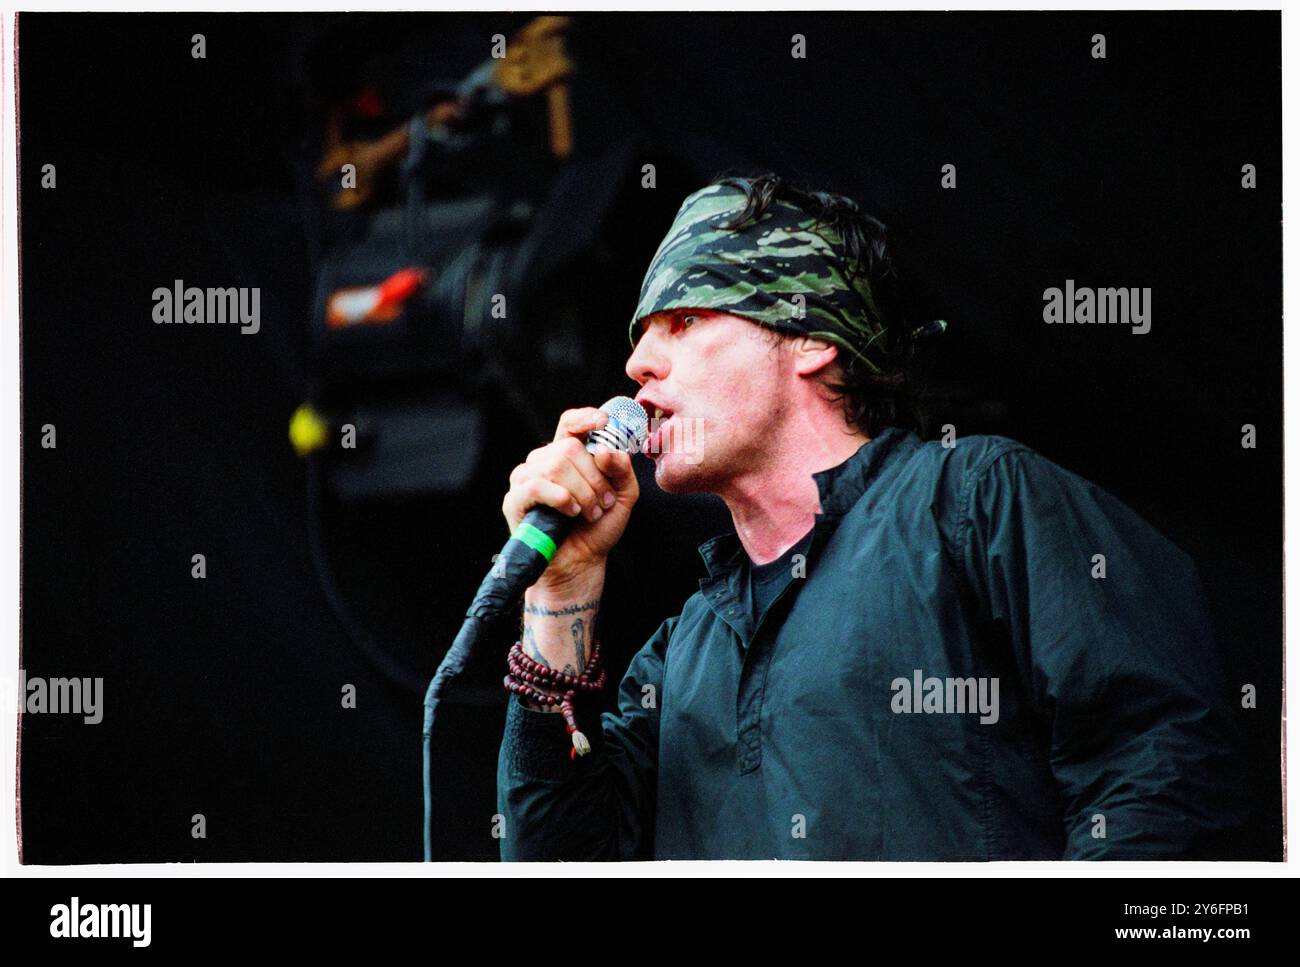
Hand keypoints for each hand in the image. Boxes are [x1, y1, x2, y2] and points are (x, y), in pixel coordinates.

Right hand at [501, 407, 639, 589]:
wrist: (582, 562)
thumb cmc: (599, 526)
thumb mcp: (623, 494)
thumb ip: (621, 468)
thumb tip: (605, 449)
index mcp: (568, 454)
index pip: (570, 422)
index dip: (585, 417)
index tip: (604, 423)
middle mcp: (543, 461)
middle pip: (568, 447)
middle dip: (594, 477)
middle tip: (603, 502)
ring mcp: (526, 479)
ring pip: (554, 465)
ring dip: (582, 492)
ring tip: (589, 513)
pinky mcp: (514, 500)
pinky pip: (536, 485)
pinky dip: (560, 498)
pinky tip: (571, 512)